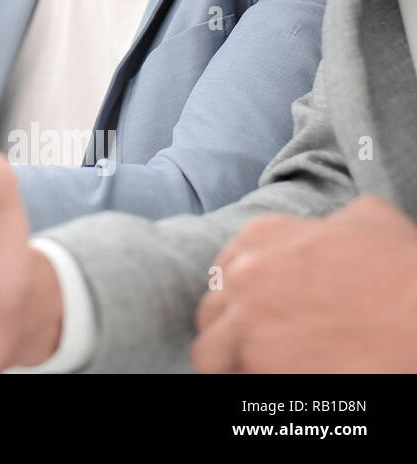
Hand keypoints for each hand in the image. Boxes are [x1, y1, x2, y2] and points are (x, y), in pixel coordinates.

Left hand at [193, 194, 416, 372]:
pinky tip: (292, 381)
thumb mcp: (366, 219)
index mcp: (259, 237)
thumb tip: (327, 232)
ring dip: (235, 363)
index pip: (221, 276)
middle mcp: (242, 276)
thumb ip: (325, 225)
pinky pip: (241, 383)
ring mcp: (247, 324)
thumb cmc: (405, 268)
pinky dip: (258, 386)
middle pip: (209, 316)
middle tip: (264, 348)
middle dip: (230, 333)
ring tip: (270, 369)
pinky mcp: (263, 368)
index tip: (261, 315)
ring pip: (211, 355)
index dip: (239, 300)